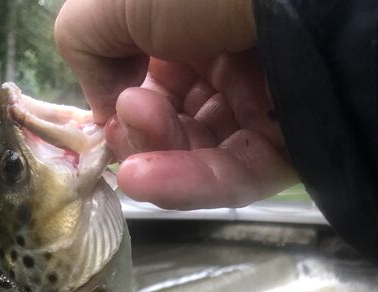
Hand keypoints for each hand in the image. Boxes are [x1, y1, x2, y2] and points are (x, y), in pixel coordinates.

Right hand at [55, 0, 297, 208]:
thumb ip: (87, 47)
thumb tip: (101, 107)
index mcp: (195, 20)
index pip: (153, 79)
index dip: (121, 103)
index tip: (105, 115)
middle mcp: (232, 59)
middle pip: (175, 121)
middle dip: (140, 133)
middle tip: (125, 123)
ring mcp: (263, 104)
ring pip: (200, 155)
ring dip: (156, 163)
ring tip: (131, 165)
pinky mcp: (290, 144)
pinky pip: (234, 176)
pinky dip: (187, 185)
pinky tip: (145, 182)